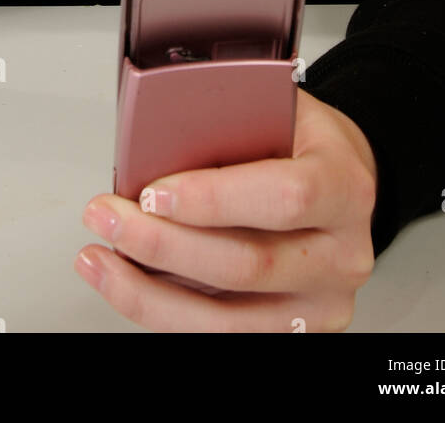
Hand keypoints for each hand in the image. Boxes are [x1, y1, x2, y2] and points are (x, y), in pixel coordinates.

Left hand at [75, 87, 377, 331]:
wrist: (343, 183)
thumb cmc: (303, 143)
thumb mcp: (281, 110)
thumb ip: (232, 120)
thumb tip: (155, 135)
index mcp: (345, 186)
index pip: (285, 197)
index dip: (214, 199)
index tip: (153, 193)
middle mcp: (343, 254)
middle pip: (247, 264)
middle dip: (162, 244)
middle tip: (108, 216)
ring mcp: (322, 304)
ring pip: (227, 319)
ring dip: (149, 292)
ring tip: (100, 259)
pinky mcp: (296, 332)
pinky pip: (221, 334)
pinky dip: (164, 312)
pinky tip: (130, 284)